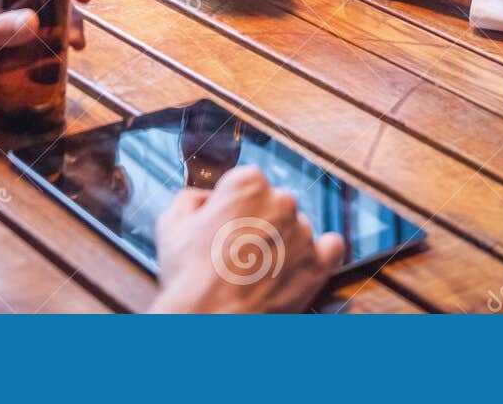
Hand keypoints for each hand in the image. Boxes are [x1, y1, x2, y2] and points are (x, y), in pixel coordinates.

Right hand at [150, 166, 344, 312]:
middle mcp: (281, 201)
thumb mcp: (171, 224)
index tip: (225, 222)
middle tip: (238, 250)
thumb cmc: (189, 275)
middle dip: (259, 222)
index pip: (248, 181)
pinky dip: (320, 253)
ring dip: (283, 242)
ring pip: (297, 228)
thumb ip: (191, 198)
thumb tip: (204, 198)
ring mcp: (303, 233)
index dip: (233, 203)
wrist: (210, 321)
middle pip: (274, 203)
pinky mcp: (318, 265)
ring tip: (257, 269)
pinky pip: (332, 247)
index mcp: (247, 183)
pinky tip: (300, 263)